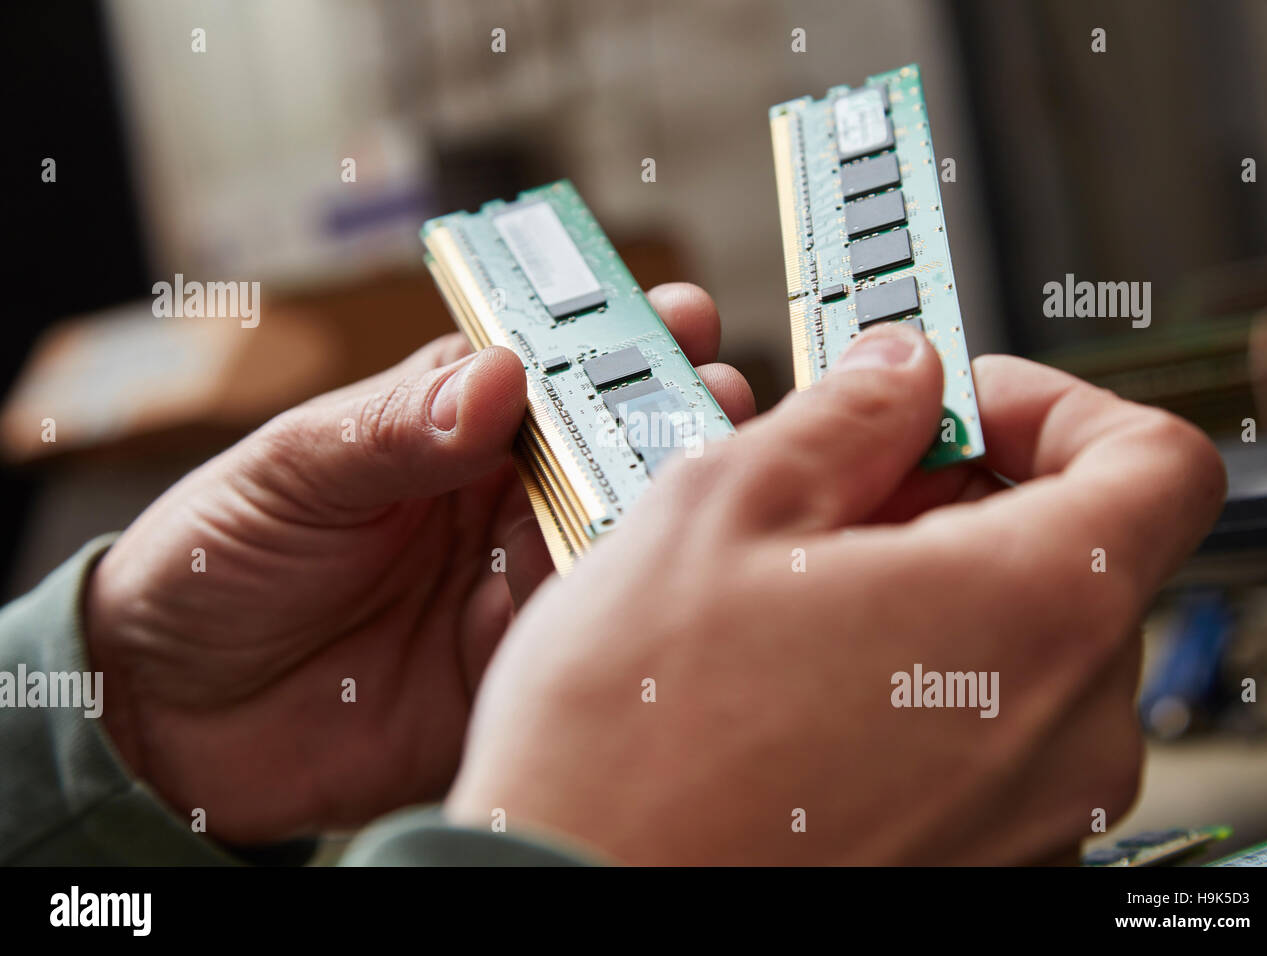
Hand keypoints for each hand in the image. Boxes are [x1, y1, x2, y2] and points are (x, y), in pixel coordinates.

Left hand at [85, 283, 755, 843]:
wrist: (170, 712)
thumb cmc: (214, 558)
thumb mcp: (291, 470)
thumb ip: (393, 429)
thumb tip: (498, 377)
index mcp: (442, 430)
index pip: (546, 372)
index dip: (613, 339)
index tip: (676, 314)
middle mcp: (492, 501)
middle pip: (603, 449)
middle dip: (668, 416)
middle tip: (717, 392)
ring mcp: (507, 585)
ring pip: (610, 538)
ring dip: (658, 507)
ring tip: (706, 478)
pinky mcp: (510, 671)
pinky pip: (580, 636)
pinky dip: (617, 608)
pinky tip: (643, 581)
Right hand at [443, 322, 1225, 864]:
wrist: (578, 894)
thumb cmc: (634, 741)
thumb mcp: (720, 508)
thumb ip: (844, 416)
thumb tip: (899, 378)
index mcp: (1031, 611)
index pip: (1155, 463)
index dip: (1059, 409)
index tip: (963, 410)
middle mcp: (1064, 728)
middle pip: (1078, 556)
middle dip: (967, 498)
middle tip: (846, 497)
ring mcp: (1033, 813)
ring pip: (1026, 649)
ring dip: (936, 592)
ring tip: (806, 598)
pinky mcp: (984, 861)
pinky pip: (993, 738)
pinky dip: (927, 683)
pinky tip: (812, 684)